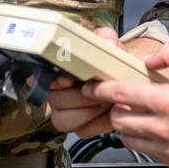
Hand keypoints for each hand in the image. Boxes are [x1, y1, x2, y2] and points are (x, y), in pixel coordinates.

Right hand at [44, 29, 168, 136]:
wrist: (124, 78)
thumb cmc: (109, 59)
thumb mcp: (107, 41)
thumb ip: (105, 36)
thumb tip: (106, 42)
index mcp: (55, 70)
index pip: (43, 78)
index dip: (57, 81)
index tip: (71, 79)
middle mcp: (54, 92)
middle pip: (56, 101)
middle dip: (82, 97)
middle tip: (100, 89)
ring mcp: (64, 112)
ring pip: (64, 121)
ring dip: (89, 111)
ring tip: (105, 100)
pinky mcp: (80, 127)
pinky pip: (82, 131)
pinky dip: (99, 123)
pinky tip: (109, 111)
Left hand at [82, 43, 168, 167]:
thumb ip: (168, 54)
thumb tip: (147, 61)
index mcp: (167, 101)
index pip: (120, 96)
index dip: (99, 90)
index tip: (90, 87)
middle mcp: (165, 128)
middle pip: (119, 121)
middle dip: (115, 109)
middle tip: (121, 100)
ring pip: (129, 140)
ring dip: (128, 126)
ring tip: (138, 115)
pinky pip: (148, 152)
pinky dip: (145, 140)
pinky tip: (156, 129)